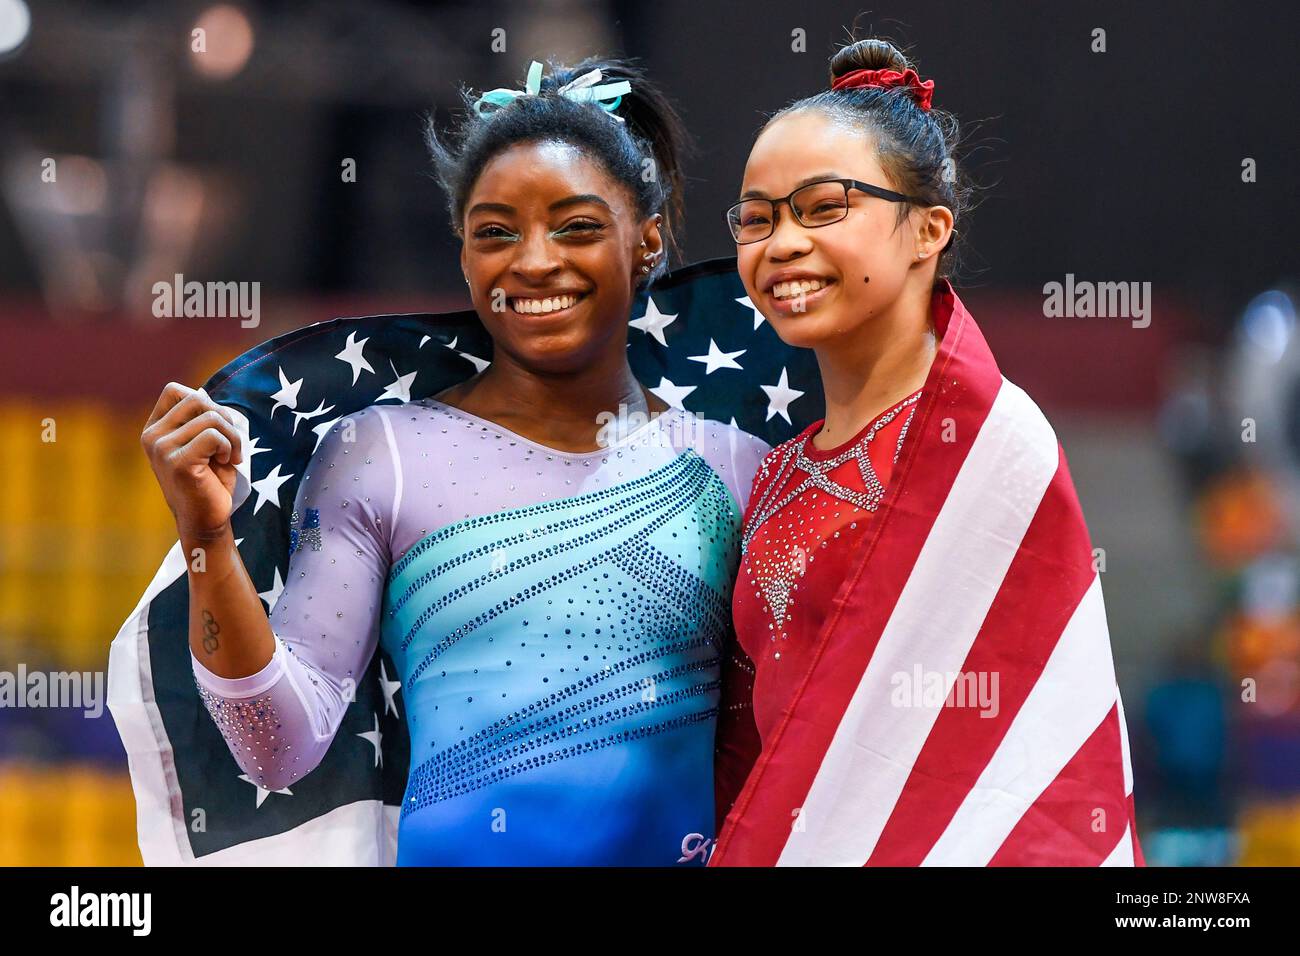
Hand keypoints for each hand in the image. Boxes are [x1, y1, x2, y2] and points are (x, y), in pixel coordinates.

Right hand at [140, 382, 243, 539]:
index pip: (175, 390)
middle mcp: (152, 437)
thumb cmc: (209, 481)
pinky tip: (228, 463)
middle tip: (231, 443)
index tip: (216, 429)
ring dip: (233, 436)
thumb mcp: (203, 443)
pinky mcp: (177, 462)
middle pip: (197, 399)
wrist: (206, 520)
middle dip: (224, 418)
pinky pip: (214, 436)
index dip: (205, 403)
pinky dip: (230, 447)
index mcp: (154, 429)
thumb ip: (199, 419)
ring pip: (210, 416)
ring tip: (231, 457)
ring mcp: (161, 449)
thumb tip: (203, 392)